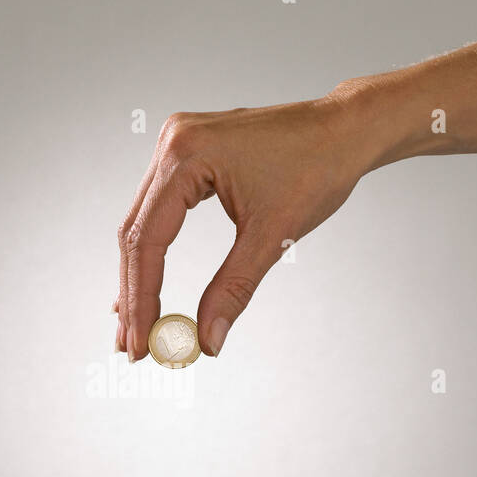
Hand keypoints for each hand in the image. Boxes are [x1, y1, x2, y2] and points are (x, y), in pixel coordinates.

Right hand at [115, 93, 375, 361]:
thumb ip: (233, 289)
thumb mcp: (273, 236)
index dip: (142, 298)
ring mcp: (177, 144)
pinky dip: (155, 247)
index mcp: (186, 155)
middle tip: (132, 346)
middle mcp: (173, 144)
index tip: (142, 343)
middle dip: (134, 293)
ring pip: (143, 222)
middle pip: (137, 233)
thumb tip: (207, 341)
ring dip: (140, 275)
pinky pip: (160, 208)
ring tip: (135, 324)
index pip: (147, 240)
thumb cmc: (318, 168)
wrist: (345, 130)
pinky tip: (146, 280)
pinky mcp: (189, 151)